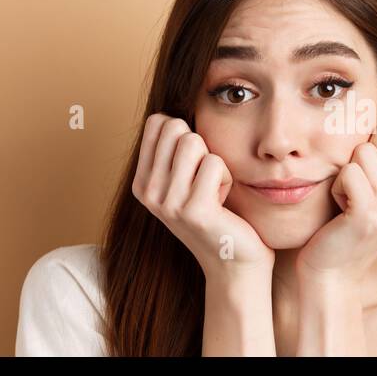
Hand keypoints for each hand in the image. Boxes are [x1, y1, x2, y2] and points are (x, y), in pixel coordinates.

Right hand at [132, 113, 274, 281]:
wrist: (234, 262)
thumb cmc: (220, 214)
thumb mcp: (187, 178)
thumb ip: (175, 147)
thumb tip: (172, 112)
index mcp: (141, 182)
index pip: (157, 122)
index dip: (186, 133)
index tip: (193, 167)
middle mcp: (147, 193)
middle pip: (176, 128)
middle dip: (201, 147)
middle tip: (207, 180)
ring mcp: (167, 203)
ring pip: (194, 142)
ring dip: (216, 163)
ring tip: (215, 191)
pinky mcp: (194, 210)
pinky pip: (215, 163)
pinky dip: (228, 178)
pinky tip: (224, 204)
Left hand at [296, 111, 376, 284]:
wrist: (332, 271)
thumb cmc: (346, 223)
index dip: (373, 142)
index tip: (369, 176)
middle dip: (359, 155)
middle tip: (356, 188)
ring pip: (363, 151)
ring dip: (346, 174)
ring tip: (349, 201)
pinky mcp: (371, 214)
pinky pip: (348, 171)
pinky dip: (337, 187)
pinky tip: (341, 210)